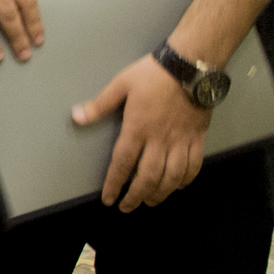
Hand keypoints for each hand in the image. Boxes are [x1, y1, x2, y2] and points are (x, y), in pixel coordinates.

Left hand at [73, 53, 210, 209]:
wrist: (190, 66)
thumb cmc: (152, 74)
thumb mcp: (121, 85)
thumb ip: (99, 105)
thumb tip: (76, 116)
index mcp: (138, 128)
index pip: (123, 163)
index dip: (114, 183)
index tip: (108, 199)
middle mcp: (160, 140)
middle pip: (148, 177)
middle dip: (136, 196)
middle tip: (127, 207)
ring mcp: (181, 141)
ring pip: (172, 177)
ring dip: (160, 193)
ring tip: (150, 202)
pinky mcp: (198, 138)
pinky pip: (193, 166)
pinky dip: (185, 180)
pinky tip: (178, 186)